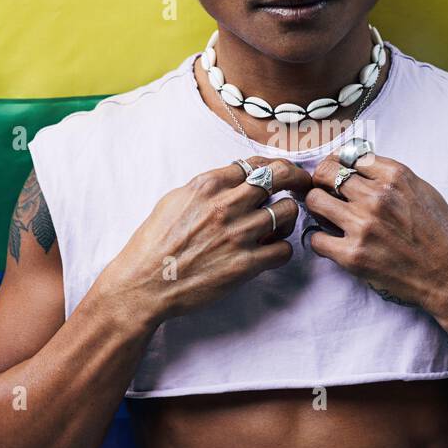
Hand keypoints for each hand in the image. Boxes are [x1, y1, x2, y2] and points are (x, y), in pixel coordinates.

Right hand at [94, 156, 311, 323]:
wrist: (143, 284)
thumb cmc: (153, 244)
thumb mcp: (174, 201)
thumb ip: (206, 189)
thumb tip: (231, 181)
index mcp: (207, 186)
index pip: (255, 163)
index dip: (273, 166)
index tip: (282, 172)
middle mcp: (226, 205)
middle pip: (280, 177)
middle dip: (297, 178)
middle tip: (303, 186)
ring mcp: (238, 235)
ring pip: (288, 211)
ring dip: (288, 217)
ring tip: (279, 225)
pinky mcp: (246, 265)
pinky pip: (284, 249)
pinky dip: (282, 249)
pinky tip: (271, 251)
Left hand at [302, 149, 447, 318]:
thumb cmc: (441, 233)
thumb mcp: (422, 190)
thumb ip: (390, 176)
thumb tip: (359, 166)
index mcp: (395, 176)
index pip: (348, 156)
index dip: (339, 165)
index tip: (337, 175)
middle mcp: (376, 197)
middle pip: (325, 173)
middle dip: (321, 182)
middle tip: (324, 192)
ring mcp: (362, 226)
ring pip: (314, 201)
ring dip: (317, 207)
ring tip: (327, 216)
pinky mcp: (353, 255)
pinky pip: (316, 238)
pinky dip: (321, 240)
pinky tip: (333, 242)